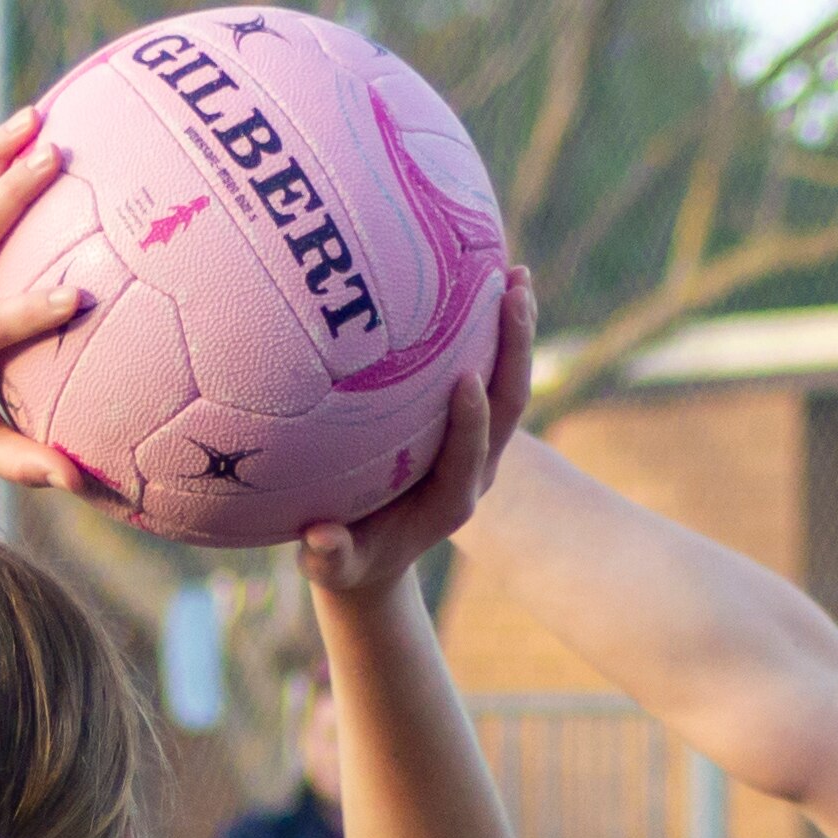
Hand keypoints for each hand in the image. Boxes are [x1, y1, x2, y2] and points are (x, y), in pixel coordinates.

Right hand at [296, 269, 533, 600]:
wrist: (372, 556)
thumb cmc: (346, 557)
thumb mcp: (332, 566)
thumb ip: (329, 556)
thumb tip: (321, 538)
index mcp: (449, 502)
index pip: (469, 457)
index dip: (472, 422)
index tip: (467, 379)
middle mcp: (476, 468)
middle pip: (509, 406)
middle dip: (515, 352)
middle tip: (514, 295)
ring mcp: (479, 442)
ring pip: (509, 382)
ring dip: (516, 329)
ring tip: (516, 272)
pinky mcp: (471, 423)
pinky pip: (490, 369)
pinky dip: (493, 327)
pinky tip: (482, 275)